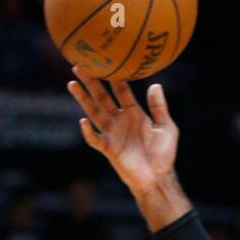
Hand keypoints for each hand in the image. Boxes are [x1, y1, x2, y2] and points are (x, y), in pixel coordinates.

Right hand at [68, 67, 177, 196]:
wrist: (157, 178)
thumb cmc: (164, 155)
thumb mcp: (167, 128)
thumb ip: (160, 107)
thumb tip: (155, 85)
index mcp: (134, 113)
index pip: (121, 91)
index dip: (114, 77)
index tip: (106, 61)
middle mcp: (120, 120)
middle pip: (102, 97)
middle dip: (91, 82)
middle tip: (80, 64)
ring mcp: (112, 133)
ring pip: (94, 112)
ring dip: (83, 98)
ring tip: (72, 83)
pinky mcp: (108, 149)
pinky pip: (95, 138)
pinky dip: (88, 132)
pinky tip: (82, 121)